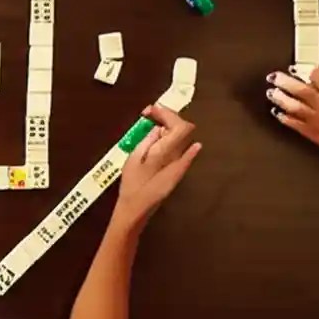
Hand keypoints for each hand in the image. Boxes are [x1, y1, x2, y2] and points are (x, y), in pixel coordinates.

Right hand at [115, 106, 201, 225]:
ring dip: (172, 127)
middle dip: (169, 117)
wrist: (137, 208)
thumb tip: (158, 128)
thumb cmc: (131, 184)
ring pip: (184, 139)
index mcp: (165, 151)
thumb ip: (147, 141)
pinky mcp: (178, 172)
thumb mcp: (134, 158)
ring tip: (155, 124)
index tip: (151, 110)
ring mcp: (179, 164)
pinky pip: (187, 155)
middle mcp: (177, 156)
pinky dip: (185, 144)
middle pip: (183, 129)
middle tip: (151, 114)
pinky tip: (185, 141)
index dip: (167, 113)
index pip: (177, 125)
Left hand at [267, 68, 318, 166]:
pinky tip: (277, 111)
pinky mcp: (312, 133)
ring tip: (271, 92)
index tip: (294, 68)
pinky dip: (283, 117)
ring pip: (292, 106)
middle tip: (273, 77)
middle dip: (283, 81)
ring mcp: (316, 120)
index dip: (302, 70)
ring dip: (279, 98)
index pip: (314, 76)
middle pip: (298, 90)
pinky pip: (293, 124)